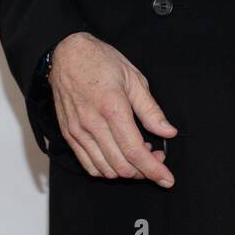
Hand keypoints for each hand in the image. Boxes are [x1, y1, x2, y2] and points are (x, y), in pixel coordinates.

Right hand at [48, 32, 176, 183]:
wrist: (66, 55)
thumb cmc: (101, 61)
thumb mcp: (133, 78)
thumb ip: (151, 109)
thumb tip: (168, 131)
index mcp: (112, 108)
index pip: (135, 151)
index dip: (154, 169)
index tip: (167, 179)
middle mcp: (92, 124)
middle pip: (121, 165)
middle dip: (144, 171)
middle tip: (157, 158)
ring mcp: (78, 131)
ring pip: (105, 169)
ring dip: (126, 171)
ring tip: (139, 155)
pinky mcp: (69, 135)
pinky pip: (88, 165)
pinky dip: (107, 169)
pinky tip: (119, 158)